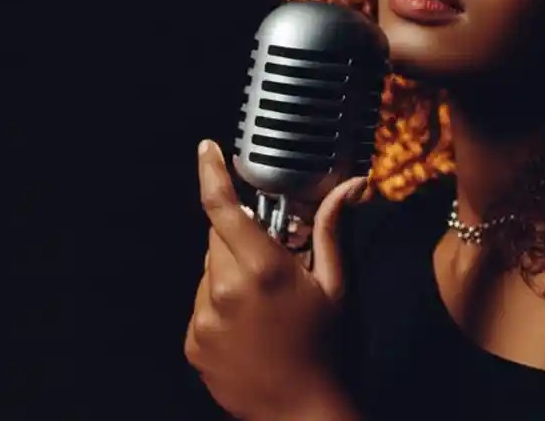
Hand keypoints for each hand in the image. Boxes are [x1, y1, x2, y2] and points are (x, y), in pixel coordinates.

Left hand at [184, 139, 366, 419]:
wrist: (306, 415)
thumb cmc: (332, 351)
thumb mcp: (340, 287)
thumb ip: (333, 230)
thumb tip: (351, 186)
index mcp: (263, 271)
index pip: (222, 208)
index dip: (209, 173)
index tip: (206, 149)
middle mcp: (224, 292)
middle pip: (218, 238)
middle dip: (242, 237)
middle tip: (277, 259)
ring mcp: (203, 321)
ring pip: (209, 272)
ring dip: (232, 273)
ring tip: (269, 304)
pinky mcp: (194, 344)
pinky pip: (202, 306)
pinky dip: (221, 305)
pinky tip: (253, 327)